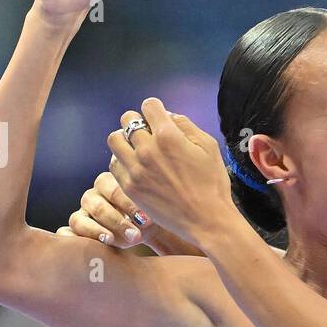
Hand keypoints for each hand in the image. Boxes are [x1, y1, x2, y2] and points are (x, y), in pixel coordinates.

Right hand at [54, 162, 189, 255]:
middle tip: (137, 235)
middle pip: (96, 204)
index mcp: (110, 181)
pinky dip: (76, 239)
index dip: (127, 204)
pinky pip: (68, 232)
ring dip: (99, 232)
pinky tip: (95, 245)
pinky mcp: (77, 229)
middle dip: (117, 221)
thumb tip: (155, 209)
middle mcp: (94, 194)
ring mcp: (83, 212)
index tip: (146, 219)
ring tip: (115, 242)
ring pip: (80, 219)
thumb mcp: (156, 206)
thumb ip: (156, 197)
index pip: (111, 188)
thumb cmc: (152, 215)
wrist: (146, 232)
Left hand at [105, 99, 236, 244]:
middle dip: (138, 122)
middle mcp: (147, 149)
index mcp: (168, 135)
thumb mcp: (208, 146)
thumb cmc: (212, 183)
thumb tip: (168, 116)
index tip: (160, 119)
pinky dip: (122, 161)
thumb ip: (186, 125)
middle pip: (127, 119)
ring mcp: (135, 169)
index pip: (149, 105)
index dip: (156, 110)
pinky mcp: (129, 187)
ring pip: (114, 139)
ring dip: (125, 139)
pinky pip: (114, 165)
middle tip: (147, 133)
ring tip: (137, 148)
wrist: (206, 220)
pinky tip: (135, 167)